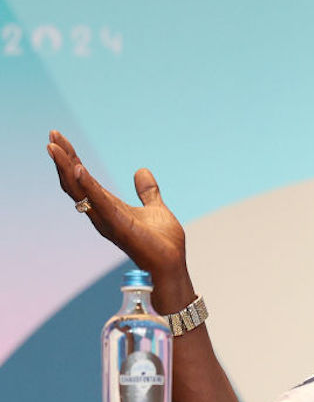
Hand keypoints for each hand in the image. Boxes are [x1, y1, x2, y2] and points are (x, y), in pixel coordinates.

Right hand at [46, 130, 186, 279]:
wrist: (172, 265)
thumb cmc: (162, 243)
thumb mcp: (155, 209)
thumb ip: (147, 191)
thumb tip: (141, 171)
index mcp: (109, 207)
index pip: (83, 179)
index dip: (71, 159)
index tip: (60, 139)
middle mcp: (101, 213)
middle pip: (74, 182)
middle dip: (62, 159)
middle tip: (52, 136)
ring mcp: (108, 220)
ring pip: (79, 190)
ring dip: (66, 167)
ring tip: (55, 147)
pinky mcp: (119, 226)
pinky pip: (100, 202)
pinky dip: (88, 185)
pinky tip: (79, 168)